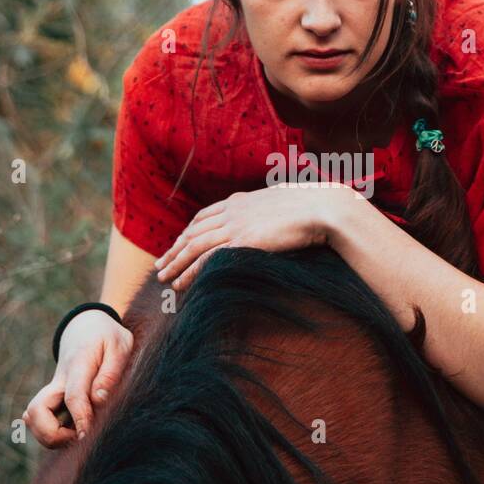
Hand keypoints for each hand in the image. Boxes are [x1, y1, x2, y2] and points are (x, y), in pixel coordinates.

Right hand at [22, 310, 134, 447]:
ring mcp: (52, 390)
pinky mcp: (52, 398)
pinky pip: (38, 419)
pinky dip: (47, 432)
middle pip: (37, 412)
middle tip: (81, 436)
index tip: (87, 436)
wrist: (86, 327)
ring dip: (49, 436)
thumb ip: (111, 373)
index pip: (74, 396)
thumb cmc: (108, 338)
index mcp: (78, 365)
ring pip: (32, 419)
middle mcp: (59, 380)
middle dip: (53, 434)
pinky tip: (70, 430)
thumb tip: (99, 399)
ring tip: (77, 434)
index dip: (81, 419)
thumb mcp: (119, 346)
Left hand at [154, 184, 353, 289]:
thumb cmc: (312, 207)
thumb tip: (269, 221)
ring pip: (194, 247)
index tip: (177, 244)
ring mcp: (236, 225)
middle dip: (174, 250)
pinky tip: (181, 283)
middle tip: (160, 265)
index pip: (203, 216)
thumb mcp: (283, 204)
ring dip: (176, 264)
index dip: (187, 232)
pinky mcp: (242, 241)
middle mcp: (232, 211)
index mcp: (241, 200)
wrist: (323, 207)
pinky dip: (190, 272)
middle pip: (192, 232)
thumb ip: (268, 212)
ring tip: (164, 279)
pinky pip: (207, 259)